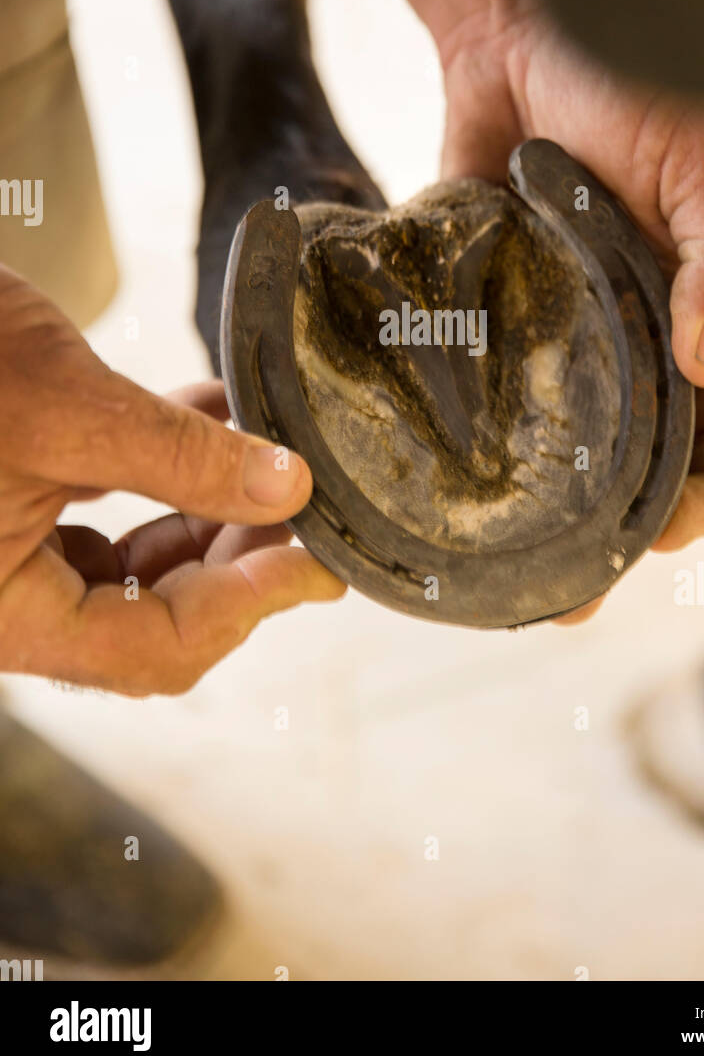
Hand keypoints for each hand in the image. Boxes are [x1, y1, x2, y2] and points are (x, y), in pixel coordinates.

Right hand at [0, 267, 343, 693]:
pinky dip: (167, 471)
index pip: (153, 648)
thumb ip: (178, 457)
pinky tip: (213, 419)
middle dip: (238, 560)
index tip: (320, 563)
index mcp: (2, 612)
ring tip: (271, 461)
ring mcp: (7, 546)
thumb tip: (286, 490)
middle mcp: (6, 595)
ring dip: (211, 514)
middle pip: (154, 614)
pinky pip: (109, 509)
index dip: (249, 608)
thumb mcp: (65, 407)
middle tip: (306, 507)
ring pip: (138, 564)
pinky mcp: (13, 494)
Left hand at [353, 0, 703, 620]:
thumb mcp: (702, 158)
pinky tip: (434, 487)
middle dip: (616, 538)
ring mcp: (564, 331)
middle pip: (646, 468)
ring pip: (563, 449)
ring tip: (497, 575)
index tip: (663, 537)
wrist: (517, 18)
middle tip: (565, 597)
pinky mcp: (494, 312)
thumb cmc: (629, 74)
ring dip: (540, 515)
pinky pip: (489, 394)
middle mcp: (642, 337)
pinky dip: (473, 445)